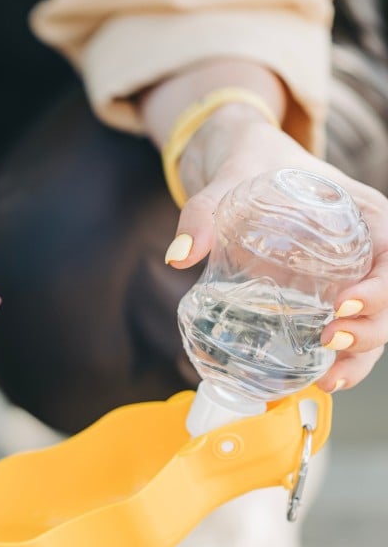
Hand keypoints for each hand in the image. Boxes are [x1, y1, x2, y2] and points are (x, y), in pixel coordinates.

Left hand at [165, 103, 387, 391]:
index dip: (382, 284)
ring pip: (375, 321)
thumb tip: (178, 257)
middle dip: (371, 327)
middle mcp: (368, 247)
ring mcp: (352, 275)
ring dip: (360, 354)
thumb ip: (202, 215)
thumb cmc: (250, 167)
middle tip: (328, 340)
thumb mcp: (227, 183)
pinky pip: (347, 327)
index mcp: (364, 212)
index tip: (346, 302)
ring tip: (328, 379)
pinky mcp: (329, 294)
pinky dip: (341, 357)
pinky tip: (319, 380)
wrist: (245, 166)